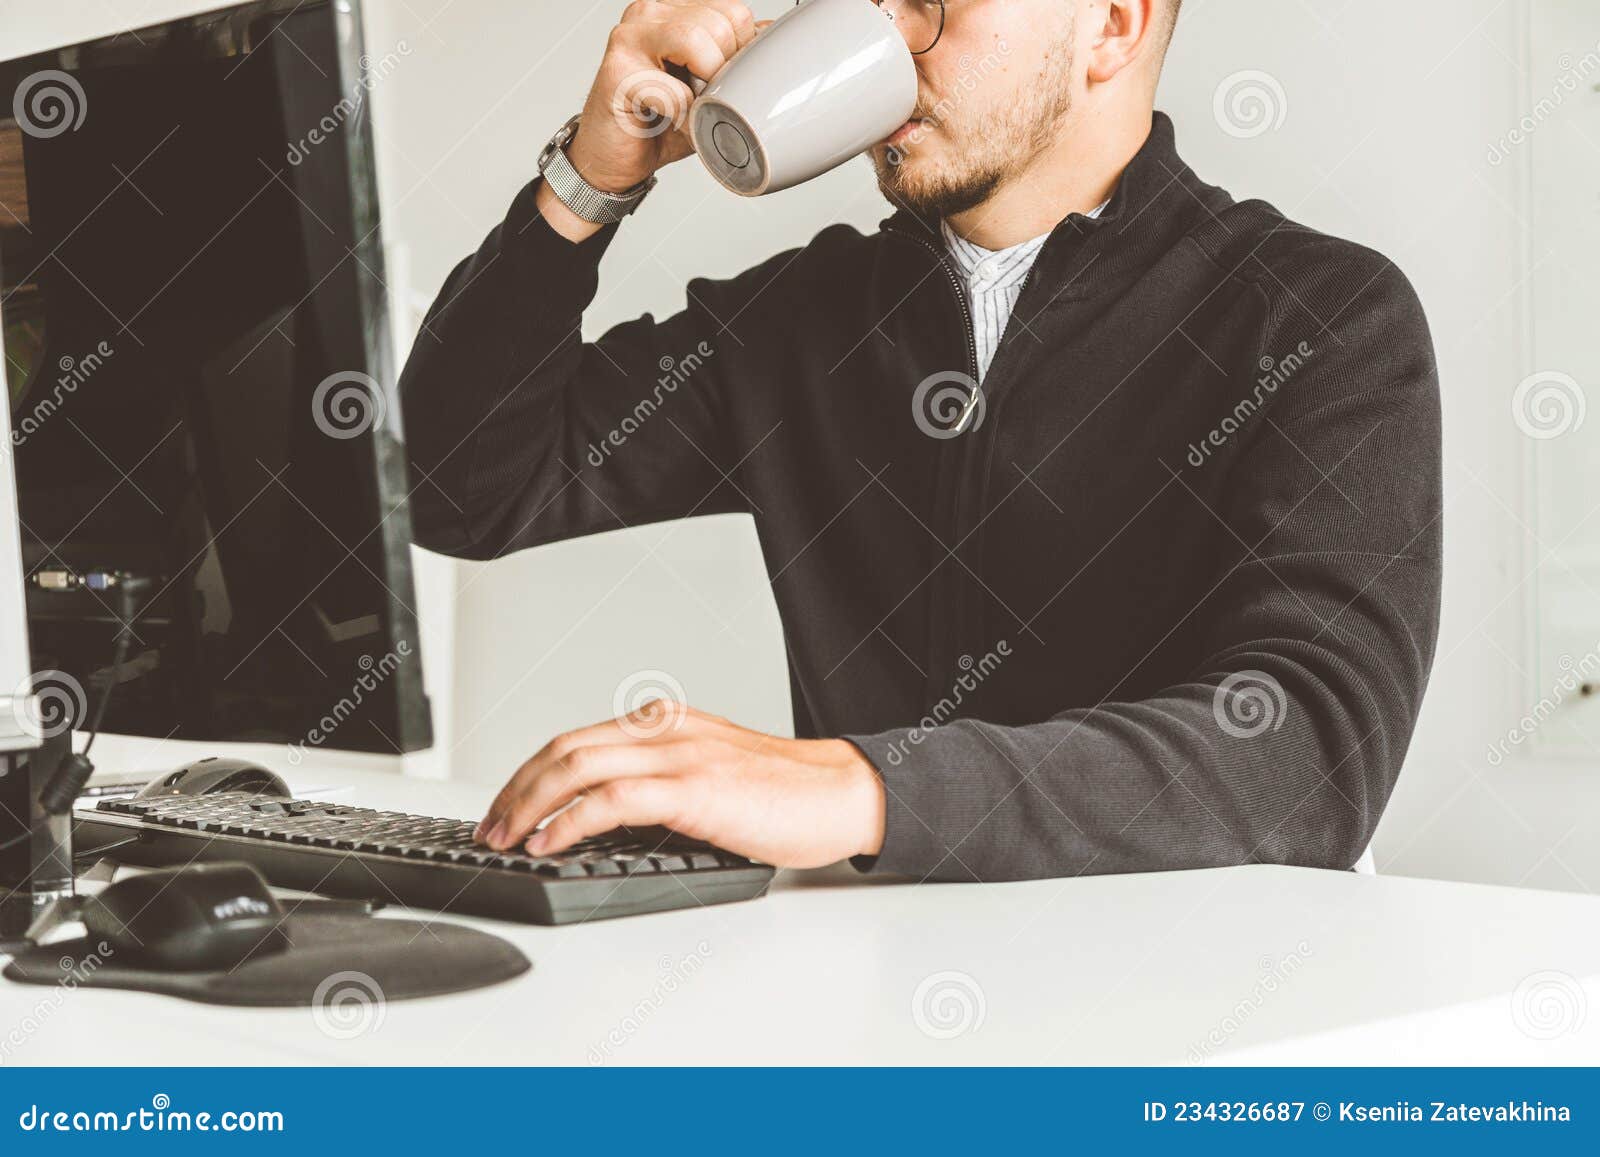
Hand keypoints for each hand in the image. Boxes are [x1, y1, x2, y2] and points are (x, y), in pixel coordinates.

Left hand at [474, 703, 886, 868]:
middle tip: (490, 828)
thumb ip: (661, 780)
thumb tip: (603, 820)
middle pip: (563, 748)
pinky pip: (613, 800)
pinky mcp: (694, 789)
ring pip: (577, 767)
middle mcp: (665, 730)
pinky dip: (570, 821)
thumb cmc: (784, 793)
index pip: (575, 740)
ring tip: (507, 839)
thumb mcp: (710, 772)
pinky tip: (550, 843)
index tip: (505, 809)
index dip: (528, 775)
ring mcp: (679, 755)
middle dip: (515, 790)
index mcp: (666, 722)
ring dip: (529, 806)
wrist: (841, 793)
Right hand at [573, 0, 761, 189]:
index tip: (727, 84)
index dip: (744, 53)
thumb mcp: (709, 90)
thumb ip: (736, 63)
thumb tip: (771, 42)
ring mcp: (630, 37)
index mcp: (674, 12)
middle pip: (722, 22)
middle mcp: (650, 15)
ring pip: (698, 41)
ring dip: (705, 89)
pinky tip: (672, 122)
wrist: (611, 160)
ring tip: (691, 108)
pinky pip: (674, 89)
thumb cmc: (657, 124)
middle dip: (726, 71)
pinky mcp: (619, 70)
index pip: (734, 11)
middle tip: (707, 100)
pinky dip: (683, 116)